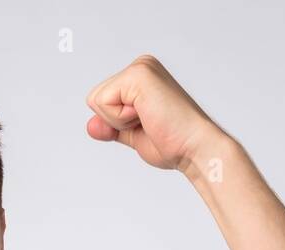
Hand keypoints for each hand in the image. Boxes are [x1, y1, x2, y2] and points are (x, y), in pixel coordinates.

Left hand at [85, 55, 222, 171]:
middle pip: (95, 99)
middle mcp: (141, 66)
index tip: (147, 125)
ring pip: (97, 100)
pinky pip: (103, 103)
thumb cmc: (174, 143)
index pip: (100, 101)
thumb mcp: (134, 135)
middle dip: (115, 122)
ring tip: (150, 119)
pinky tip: (148, 116)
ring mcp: (140, 67)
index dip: (116, 124)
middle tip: (149, 123)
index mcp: (141, 77)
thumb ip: (112, 128)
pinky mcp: (138, 75)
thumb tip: (90, 125)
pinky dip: (121, 119)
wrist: (194, 149)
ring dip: (119, 121)